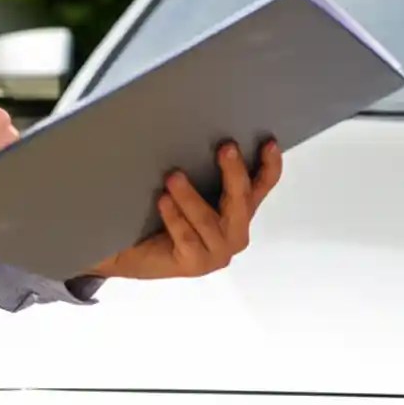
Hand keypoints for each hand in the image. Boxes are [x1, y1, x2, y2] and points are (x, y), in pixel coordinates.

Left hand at [89, 140, 282, 279]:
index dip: (270, 165)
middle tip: (226, 148)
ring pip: (206, 219)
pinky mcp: (195, 264)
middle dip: (234, 172)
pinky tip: (163, 202)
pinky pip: (186, 236)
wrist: (133, 254)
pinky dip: (174, 216)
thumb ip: (203, 175)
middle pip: (241, 200)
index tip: (269, 143)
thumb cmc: (164, 216)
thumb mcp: (189, 192)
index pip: (262, 186)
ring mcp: (218, 251)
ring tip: (173, 178)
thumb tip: (202, 140)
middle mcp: (235, 232)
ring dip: (189, 196)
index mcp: (239, 211)